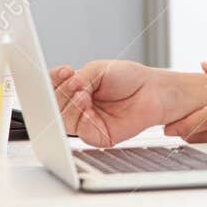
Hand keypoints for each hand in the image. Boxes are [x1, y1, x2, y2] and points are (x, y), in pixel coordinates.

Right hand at [49, 60, 206, 147]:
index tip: (62, 72)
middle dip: (60, 93)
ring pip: (66, 121)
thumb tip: (70, 88)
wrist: (153, 90)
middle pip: (55, 107)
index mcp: (75, 90)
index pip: (53, 89)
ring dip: (70, 106)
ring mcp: (88, 122)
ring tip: (82, 92)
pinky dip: (82, 120)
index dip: (52, 81)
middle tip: (73, 83)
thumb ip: (81, 79)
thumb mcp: (99, 69)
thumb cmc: (129, 78)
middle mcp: (79, 108)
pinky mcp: (99, 136)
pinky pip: (83, 133)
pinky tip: (86, 107)